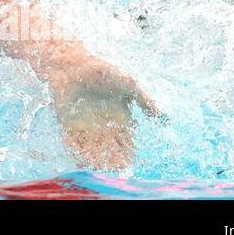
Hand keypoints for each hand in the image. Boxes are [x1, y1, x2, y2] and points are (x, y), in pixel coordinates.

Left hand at [44, 54, 156, 171]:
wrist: (73, 63)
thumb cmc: (102, 71)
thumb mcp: (129, 84)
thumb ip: (146, 101)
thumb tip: (165, 118)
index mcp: (119, 118)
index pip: (125, 141)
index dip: (127, 153)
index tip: (128, 165)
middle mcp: (103, 125)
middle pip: (110, 148)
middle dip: (113, 160)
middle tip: (116, 171)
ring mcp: (85, 125)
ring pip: (93, 148)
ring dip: (97, 160)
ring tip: (101, 171)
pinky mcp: (68, 123)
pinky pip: (73, 142)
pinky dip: (78, 152)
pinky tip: (82, 162)